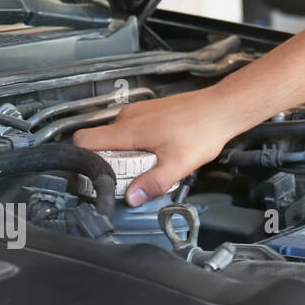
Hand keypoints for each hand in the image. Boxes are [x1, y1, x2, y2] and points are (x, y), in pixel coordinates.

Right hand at [72, 89, 238, 204]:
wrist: (222, 107)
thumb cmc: (203, 130)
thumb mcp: (179, 163)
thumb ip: (154, 182)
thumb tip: (132, 197)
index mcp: (128, 129)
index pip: (84, 140)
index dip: (82, 159)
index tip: (93, 175)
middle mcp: (129, 117)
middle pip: (100, 142)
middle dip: (109, 161)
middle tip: (128, 176)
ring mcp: (140, 111)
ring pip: (118, 136)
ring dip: (126, 152)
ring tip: (148, 164)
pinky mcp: (151, 111)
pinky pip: (133, 129)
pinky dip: (138, 142)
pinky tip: (158, 150)